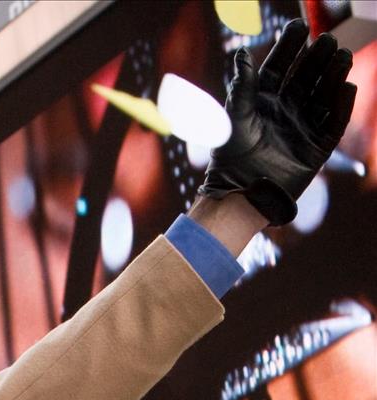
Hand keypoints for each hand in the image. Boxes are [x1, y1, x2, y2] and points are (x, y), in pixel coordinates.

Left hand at [199, 19, 355, 225]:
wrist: (239, 195)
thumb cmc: (230, 157)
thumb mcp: (234, 118)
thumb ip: (241, 87)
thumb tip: (242, 53)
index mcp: (263, 101)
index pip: (280, 66)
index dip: (289, 46)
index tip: (299, 27)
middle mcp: (284, 110)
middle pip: (307, 75)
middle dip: (317, 56)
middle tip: (326, 40)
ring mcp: (302, 126)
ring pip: (324, 93)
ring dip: (334, 74)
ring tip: (341, 56)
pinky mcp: (316, 147)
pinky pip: (335, 121)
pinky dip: (342, 104)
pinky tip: (346, 88)